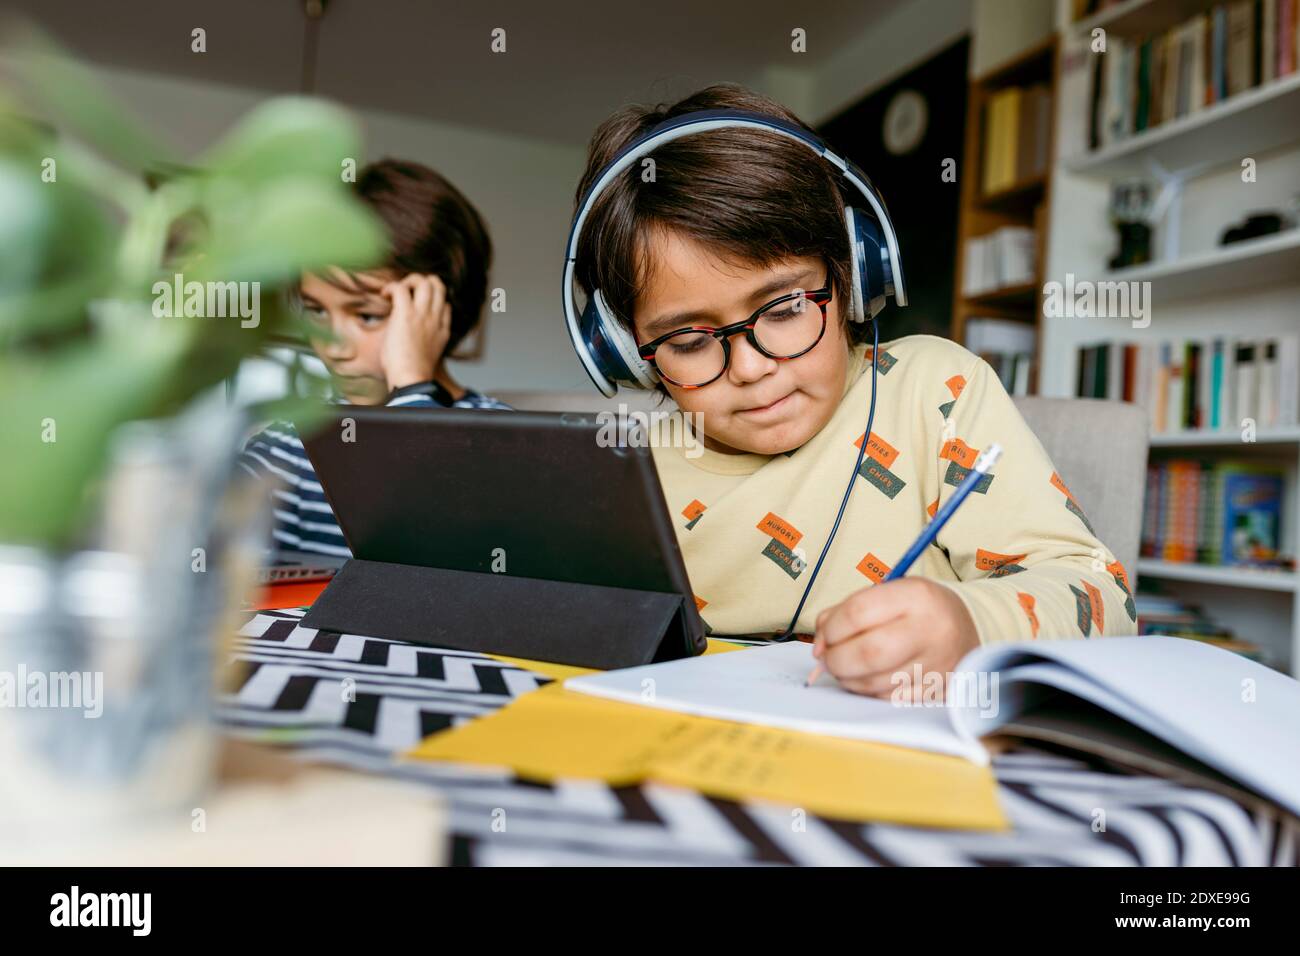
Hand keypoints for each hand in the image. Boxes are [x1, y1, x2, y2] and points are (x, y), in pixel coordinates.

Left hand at [379, 274, 452, 390]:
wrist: (411, 378)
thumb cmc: (414, 373)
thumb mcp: (430, 357)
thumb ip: (431, 342)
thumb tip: (422, 337)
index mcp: (442, 330)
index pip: (445, 304)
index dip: (432, 301)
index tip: (417, 307)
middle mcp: (435, 318)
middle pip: (438, 285)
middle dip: (422, 282)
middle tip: (407, 291)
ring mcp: (422, 314)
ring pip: (423, 281)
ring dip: (408, 281)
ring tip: (396, 292)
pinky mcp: (405, 314)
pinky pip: (400, 288)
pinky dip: (391, 287)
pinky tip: (384, 295)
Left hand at [811, 578, 979, 699]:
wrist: (967, 627)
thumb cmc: (915, 609)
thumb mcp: (886, 594)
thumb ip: (844, 612)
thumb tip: (818, 646)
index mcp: (916, 596)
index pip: (858, 613)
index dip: (831, 629)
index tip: (824, 636)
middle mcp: (930, 630)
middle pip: (868, 653)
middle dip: (836, 660)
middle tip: (827, 659)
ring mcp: (937, 665)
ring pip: (875, 682)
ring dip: (848, 678)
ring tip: (846, 666)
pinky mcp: (937, 691)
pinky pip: (888, 698)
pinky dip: (869, 691)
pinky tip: (868, 678)